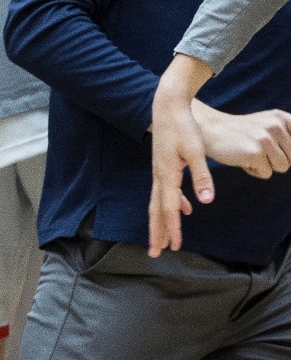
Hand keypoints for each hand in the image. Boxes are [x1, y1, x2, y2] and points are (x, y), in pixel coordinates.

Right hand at [149, 63, 211, 255]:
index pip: (169, 208)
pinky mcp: (164, 166)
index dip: (171, 228)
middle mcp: (159, 176)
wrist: (167, 107)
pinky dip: (173, 204)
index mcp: (166, 175)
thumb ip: (202, 176)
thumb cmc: (182, 127)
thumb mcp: (196, 151)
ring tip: (164, 239)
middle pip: (156, 210)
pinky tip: (185, 210)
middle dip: (156, 232)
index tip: (172, 246)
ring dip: (161, 221)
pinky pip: (165, 191)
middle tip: (155, 252)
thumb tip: (205, 201)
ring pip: (158, 202)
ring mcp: (159, 171)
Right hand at [193, 99, 290, 180]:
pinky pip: (266, 174)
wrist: (208, 130)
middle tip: (256, 148)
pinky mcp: (255, 153)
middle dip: (276, 159)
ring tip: (249, 152)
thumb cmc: (240, 133)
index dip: (288, 150)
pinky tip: (240, 157)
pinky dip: (253, 170)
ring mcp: (265, 138)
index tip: (273, 147)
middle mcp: (275, 125)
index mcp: (281, 117)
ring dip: (266, 165)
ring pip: (283, 167)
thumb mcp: (267, 126)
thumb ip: (288, 137)